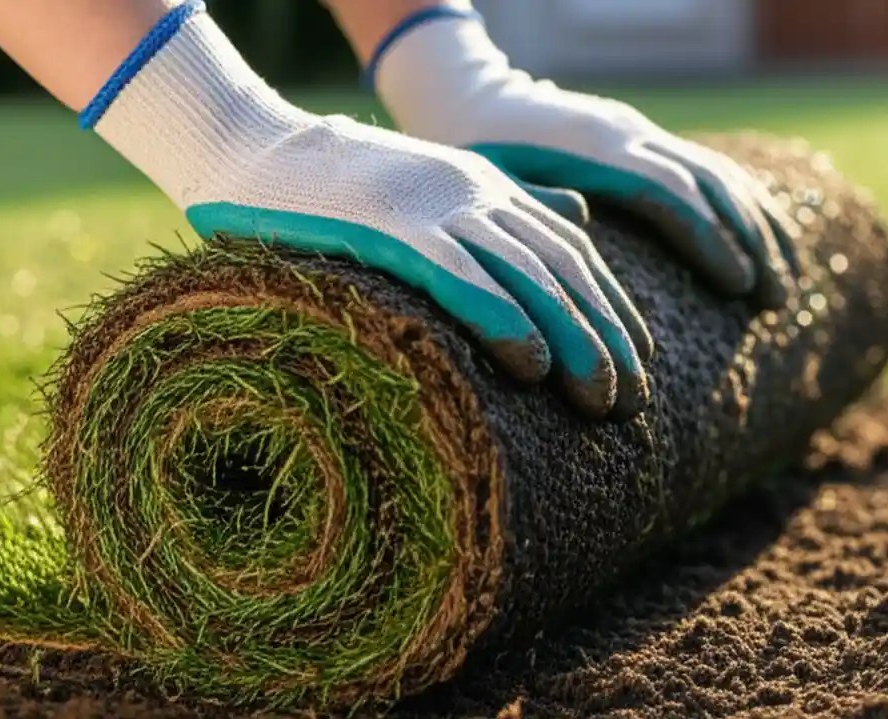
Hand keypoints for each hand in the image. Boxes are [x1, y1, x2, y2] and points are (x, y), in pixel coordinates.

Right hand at [183, 114, 653, 418]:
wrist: (250, 147)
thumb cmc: (333, 188)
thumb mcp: (434, 192)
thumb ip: (506, 205)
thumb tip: (577, 219)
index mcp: (486, 188)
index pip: (572, 252)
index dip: (612, 308)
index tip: (637, 364)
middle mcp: (473, 192)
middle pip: (562, 267)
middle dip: (607, 336)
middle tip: (632, 403)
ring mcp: (432, 205)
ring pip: (525, 273)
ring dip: (573, 339)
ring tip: (601, 400)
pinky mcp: (386, 225)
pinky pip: (459, 273)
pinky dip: (502, 317)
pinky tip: (530, 366)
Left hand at [373, 14, 798, 308]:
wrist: (472, 99)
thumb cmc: (473, 154)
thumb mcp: (490, 180)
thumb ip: (532, 198)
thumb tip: (579, 224)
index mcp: (595, 147)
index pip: (670, 191)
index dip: (709, 238)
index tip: (741, 285)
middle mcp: (628, 133)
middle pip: (709, 184)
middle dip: (750, 242)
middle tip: (776, 301)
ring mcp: (641, 133)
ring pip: (719, 175)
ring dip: (759, 229)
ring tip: (785, 285)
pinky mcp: (644, 140)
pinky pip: (708, 170)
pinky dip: (745, 207)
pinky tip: (767, 242)